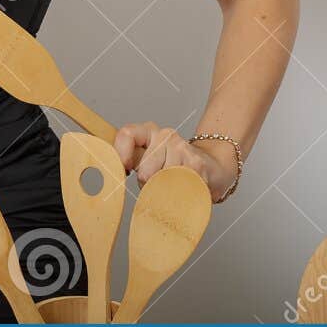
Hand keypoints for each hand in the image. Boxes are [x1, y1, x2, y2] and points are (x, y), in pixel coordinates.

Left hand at [113, 122, 234, 200]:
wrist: (212, 166)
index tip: (125, 172)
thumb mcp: (149, 160)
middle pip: (145, 170)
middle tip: (157, 183)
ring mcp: (181, 147)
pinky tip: (186, 187)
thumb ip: (133, 163)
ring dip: (165, 191)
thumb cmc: (174, 166)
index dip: (121, 155)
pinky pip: (179, 186)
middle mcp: (164, 135)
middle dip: (148, 185)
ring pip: (162, 181)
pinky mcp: (196, 163)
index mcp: (148, 132)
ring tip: (174, 184)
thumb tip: (114, 175)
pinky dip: (180, 194)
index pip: (127, 134)